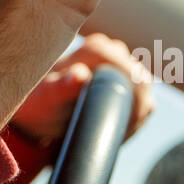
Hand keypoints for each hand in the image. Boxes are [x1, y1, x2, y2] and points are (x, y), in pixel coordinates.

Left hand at [10, 34, 154, 144]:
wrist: (39, 112)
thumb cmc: (40, 103)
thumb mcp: (48, 98)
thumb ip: (62, 86)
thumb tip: (80, 74)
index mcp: (93, 49)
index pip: (129, 70)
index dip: (132, 98)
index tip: (121, 123)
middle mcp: (110, 50)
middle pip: (140, 82)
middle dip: (133, 111)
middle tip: (112, 134)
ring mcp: (120, 64)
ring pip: (145, 93)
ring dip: (134, 117)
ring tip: (108, 133)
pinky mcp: (127, 80)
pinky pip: (144, 101)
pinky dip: (134, 119)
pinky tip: (114, 128)